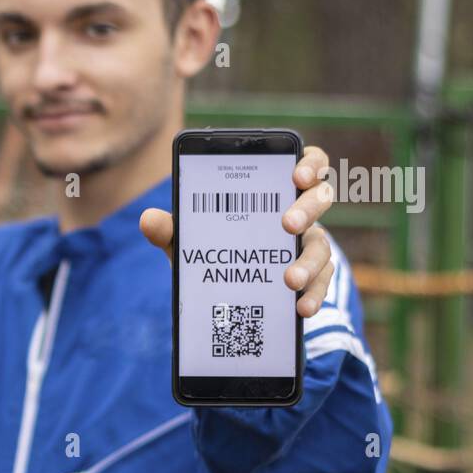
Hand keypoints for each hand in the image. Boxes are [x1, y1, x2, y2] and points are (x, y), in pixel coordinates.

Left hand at [139, 145, 336, 317]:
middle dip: (308, 209)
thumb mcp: (192, 239)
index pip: (307, 164)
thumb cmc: (215, 246)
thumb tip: (148, 219)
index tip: (297, 175)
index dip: (310, 164)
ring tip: (290, 280)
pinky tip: (301, 308)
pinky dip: (315, 296)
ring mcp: (308, 246)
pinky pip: (322, 283)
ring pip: (324, 246)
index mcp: (275, 192)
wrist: (228, 288)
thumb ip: (172, 230)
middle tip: (287, 225)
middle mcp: (299, 214)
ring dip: (309, 262)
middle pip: (321, 200)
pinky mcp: (312, 278)